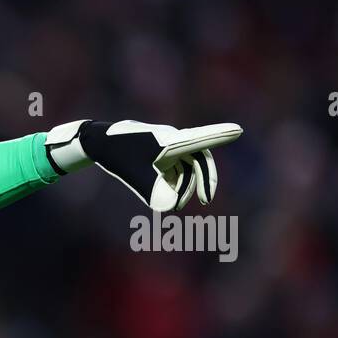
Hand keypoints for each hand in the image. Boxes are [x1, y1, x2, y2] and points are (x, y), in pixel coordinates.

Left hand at [46, 119, 243, 211]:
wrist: (99, 143)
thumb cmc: (119, 156)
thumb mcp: (136, 177)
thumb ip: (155, 193)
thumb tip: (170, 207)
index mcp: (170, 140)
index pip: (200, 139)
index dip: (220, 135)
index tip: (238, 130)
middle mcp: (174, 140)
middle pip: (199, 159)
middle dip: (204, 181)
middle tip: (206, 202)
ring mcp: (169, 146)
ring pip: (187, 167)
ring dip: (184, 187)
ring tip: (174, 206)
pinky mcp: (162, 153)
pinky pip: (176, 169)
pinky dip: (175, 184)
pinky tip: (168, 199)